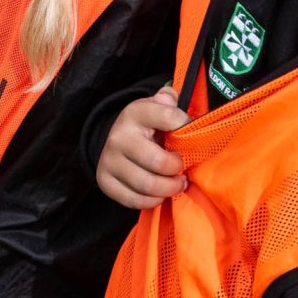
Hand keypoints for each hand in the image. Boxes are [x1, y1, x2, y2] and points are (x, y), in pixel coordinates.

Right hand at [95, 85, 189, 209]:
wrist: (112, 140)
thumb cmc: (144, 126)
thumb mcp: (154, 108)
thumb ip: (167, 100)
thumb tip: (170, 96)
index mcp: (135, 113)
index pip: (168, 117)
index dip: (186, 126)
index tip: (192, 134)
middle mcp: (119, 137)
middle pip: (158, 162)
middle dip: (178, 169)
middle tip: (183, 169)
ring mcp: (110, 161)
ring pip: (147, 185)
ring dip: (169, 189)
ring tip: (178, 184)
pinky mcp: (105, 181)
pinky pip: (134, 200)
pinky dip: (152, 201)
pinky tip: (160, 194)